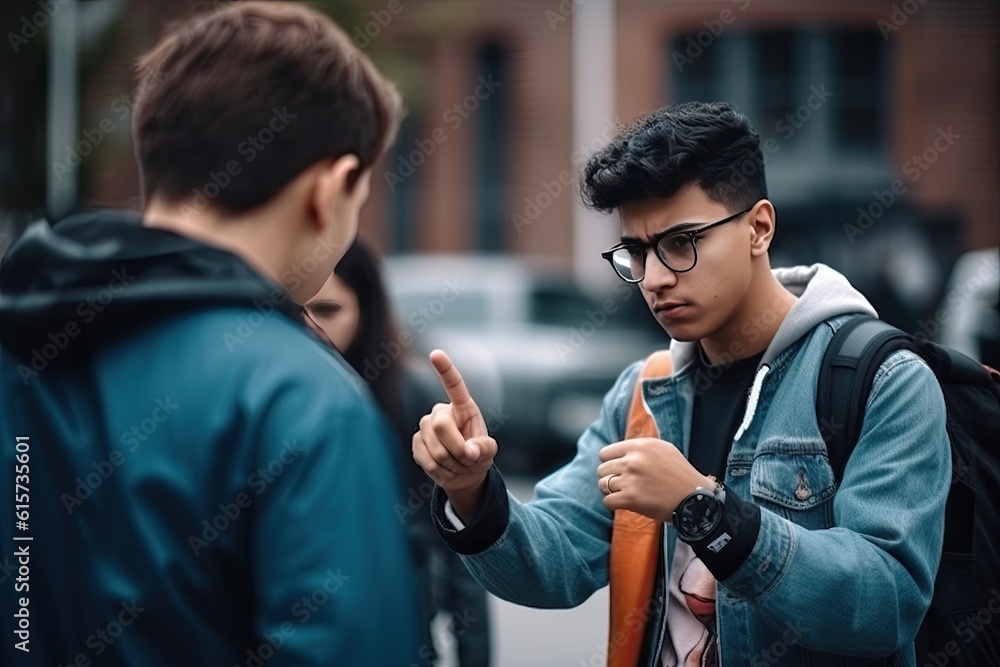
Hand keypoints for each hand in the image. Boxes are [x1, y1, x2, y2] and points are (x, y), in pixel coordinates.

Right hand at [412, 349, 497, 521]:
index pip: (454, 385)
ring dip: (452, 464)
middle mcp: (441, 412)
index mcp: (462, 407)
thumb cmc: (477, 455)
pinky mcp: (416, 442)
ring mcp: (425, 427)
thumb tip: (469, 451)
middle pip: (440, 425)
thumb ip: (484, 449)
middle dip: (457, 449)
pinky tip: (446, 468)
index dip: (445, 369)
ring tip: (458, 464)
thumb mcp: (488, 451)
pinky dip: (441, 471)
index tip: (435, 353)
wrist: (463, 473)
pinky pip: (427, 461)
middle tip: (468, 459)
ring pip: (435, 449)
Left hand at [596, 438, 713, 522]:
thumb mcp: (664, 449)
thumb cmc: (680, 475)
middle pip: (602, 469)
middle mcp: (633, 460)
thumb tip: (619, 451)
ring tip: (624, 494)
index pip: (606, 453)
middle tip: (622, 484)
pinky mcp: (630, 498)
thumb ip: (640, 448)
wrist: (695, 498)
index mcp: (640, 446)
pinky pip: (607, 501)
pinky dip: (613, 504)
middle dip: (610, 478)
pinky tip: (624, 504)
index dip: (609, 463)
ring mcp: (631, 479)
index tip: (617, 471)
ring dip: (610, 491)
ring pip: (603, 484)